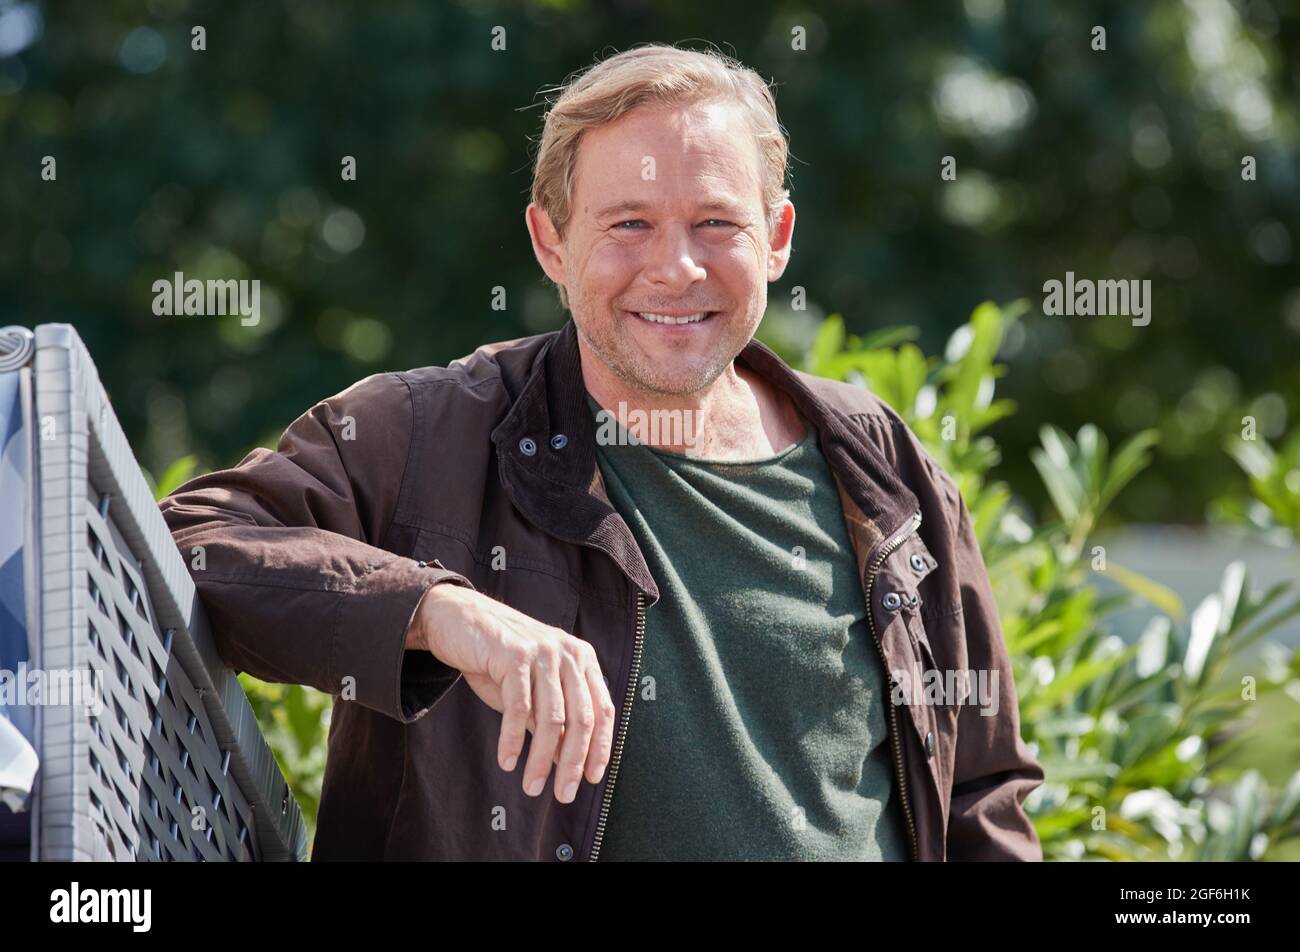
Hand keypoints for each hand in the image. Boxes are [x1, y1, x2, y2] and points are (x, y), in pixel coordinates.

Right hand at [407, 583, 614, 804]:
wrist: (459, 619)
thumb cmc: (498, 659)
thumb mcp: (532, 690)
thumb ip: (551, 718)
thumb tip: (567, 763)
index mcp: (582, 660)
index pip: (603, 710)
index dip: (601, 747)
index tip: (592, 778)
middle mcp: (568, 654)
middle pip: (582, 719)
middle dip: (573, 763)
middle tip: (563, 795)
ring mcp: (543, 653)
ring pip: (551, 719)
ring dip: (542, 759)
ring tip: (531, 786)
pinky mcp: (515, 656)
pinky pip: (519, 707)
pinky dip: (512, 739)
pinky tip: (506, 761)